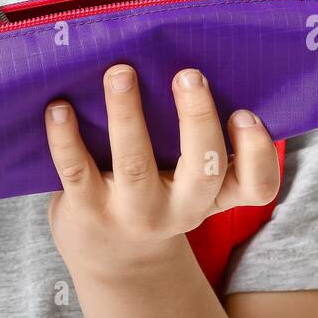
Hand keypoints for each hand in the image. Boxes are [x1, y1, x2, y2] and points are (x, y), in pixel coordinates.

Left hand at [43, 64, 280, 280]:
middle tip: (188, 74)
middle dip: (197, 118)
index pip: (256, 186)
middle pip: (203, 170)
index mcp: (212, 196)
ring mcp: (132, 212)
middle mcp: (178, 209)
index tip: (244, 114)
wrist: (112, 259)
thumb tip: (180, 58)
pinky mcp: (88, 210)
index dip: (258, 153)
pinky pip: (76, 169)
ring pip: (134, 164)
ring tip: (120, 72)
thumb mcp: (186, 184)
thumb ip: (192, 141)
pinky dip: (65, 135)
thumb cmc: (155, 199)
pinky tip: (59, 107)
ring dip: (127, 113)